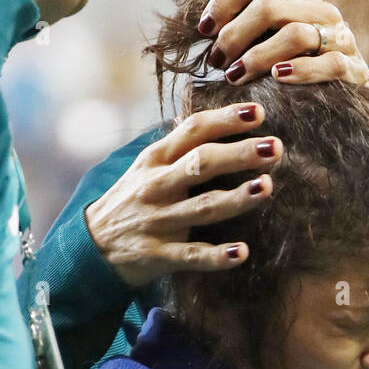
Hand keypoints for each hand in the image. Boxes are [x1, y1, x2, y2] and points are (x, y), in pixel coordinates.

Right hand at [84, 104, 282, 287]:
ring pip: (203, 207)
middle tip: (275, 146)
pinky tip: (241, 253)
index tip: (258, 112)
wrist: (93, 245)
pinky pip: (192, 255)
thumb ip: (178, 146)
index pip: (193, 131)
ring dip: (236, 198)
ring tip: (266, 187)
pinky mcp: (160, 255)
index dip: (225, 120)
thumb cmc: (131, 200)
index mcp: (156, 159)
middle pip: (202, 164)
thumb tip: (216, 119)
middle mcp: (157, 186)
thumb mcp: (147, 166)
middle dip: (239, 154)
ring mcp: (159, 221)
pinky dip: (217, 256)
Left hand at [198, 0, 368, 88]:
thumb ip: (251, 26)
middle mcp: (320, 9)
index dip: (223, 2)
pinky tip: (277, 78)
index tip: (204, 30)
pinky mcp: (354, 68)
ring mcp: (339, 37)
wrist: (352, 90)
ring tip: (236, 76)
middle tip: (217, 61)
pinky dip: (301, 71)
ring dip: (259, 56)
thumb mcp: (276, 38)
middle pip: (269, 7)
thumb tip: (205, 29)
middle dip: (235, 35)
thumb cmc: (302, 65)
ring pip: (295, 34)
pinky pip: (328, 64)